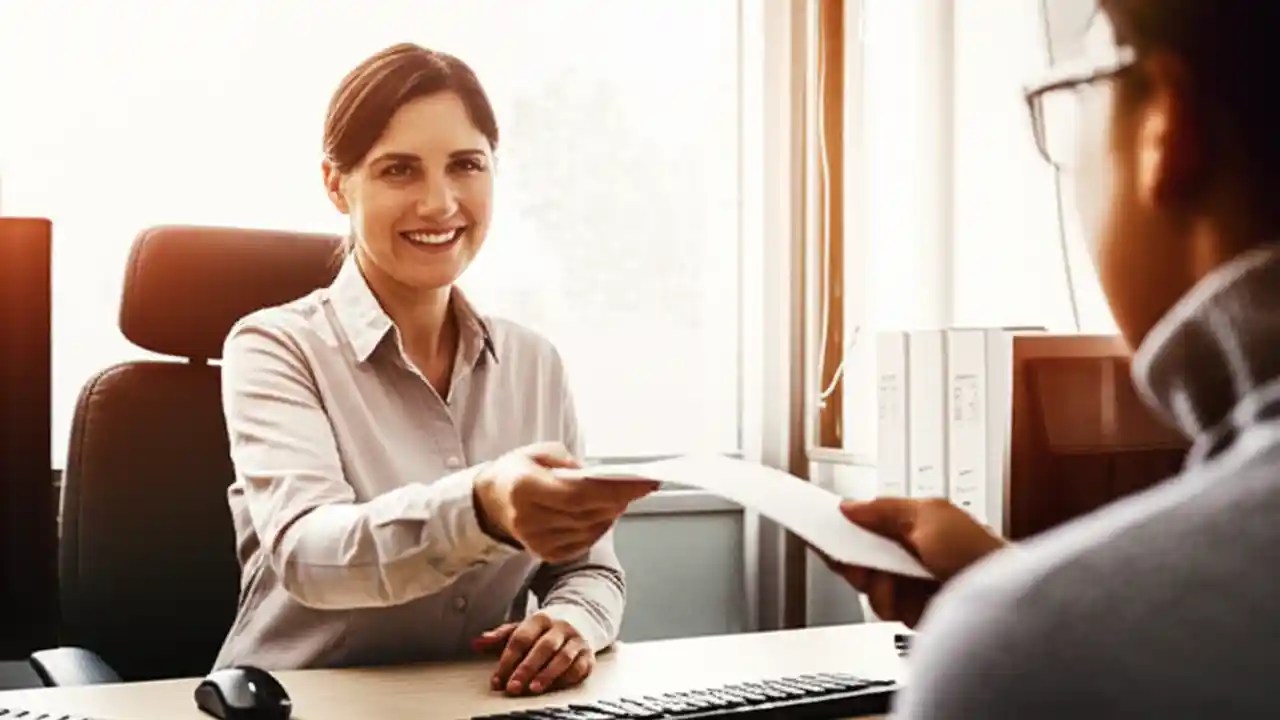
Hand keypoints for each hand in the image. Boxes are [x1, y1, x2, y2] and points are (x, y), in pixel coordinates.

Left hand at [472, 613, 594, 695]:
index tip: (497, 680)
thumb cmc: (545, 630)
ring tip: (533, 689)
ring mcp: (576, 640)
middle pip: (543, 647)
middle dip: (526, 669)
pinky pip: (580, 667)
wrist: (582, 619)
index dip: (507, 660)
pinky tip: (555, 687)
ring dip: (548, 674)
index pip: (521, 638)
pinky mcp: (588, 655)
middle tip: (513, 687)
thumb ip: (499, 637)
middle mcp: (560, 628)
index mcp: (540, 619)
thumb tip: (476, 643)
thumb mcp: (522, 628)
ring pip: (563, 657)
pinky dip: (567, 678)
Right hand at [473, 442, 657, 562]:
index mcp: (523, 487)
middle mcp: (527, 518)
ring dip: (611, 514)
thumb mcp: (541, 451)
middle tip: (640, 487)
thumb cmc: (520, 471)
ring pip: (587, 530)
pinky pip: (582, 543)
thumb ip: (570, 462)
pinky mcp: (544, 554)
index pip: (576, 493)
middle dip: (618, 500)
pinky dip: (599, 528)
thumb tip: (601, 478)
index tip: (641, 483)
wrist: (492, 501)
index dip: (613, 490)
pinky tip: (607, 514)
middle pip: (585, 513)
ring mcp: (534, 541)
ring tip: (625, 497)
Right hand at [827, 498, 1006, 627]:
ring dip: (880, 584)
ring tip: (903, 580)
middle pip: (862, 555)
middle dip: (860, 559)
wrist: (1004, 606)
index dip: (844, 524)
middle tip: (863, 558)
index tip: (818, 522)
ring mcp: (914, 586)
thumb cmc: (981, 555)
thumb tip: (850, 506)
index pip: (870, 522)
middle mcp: (915, 555)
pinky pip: (884, 608)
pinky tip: (913, 599)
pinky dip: (893, 604)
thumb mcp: (928, 515)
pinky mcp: (915, 614)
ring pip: (870, 585)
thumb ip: (884, 509)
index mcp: (920, 525)